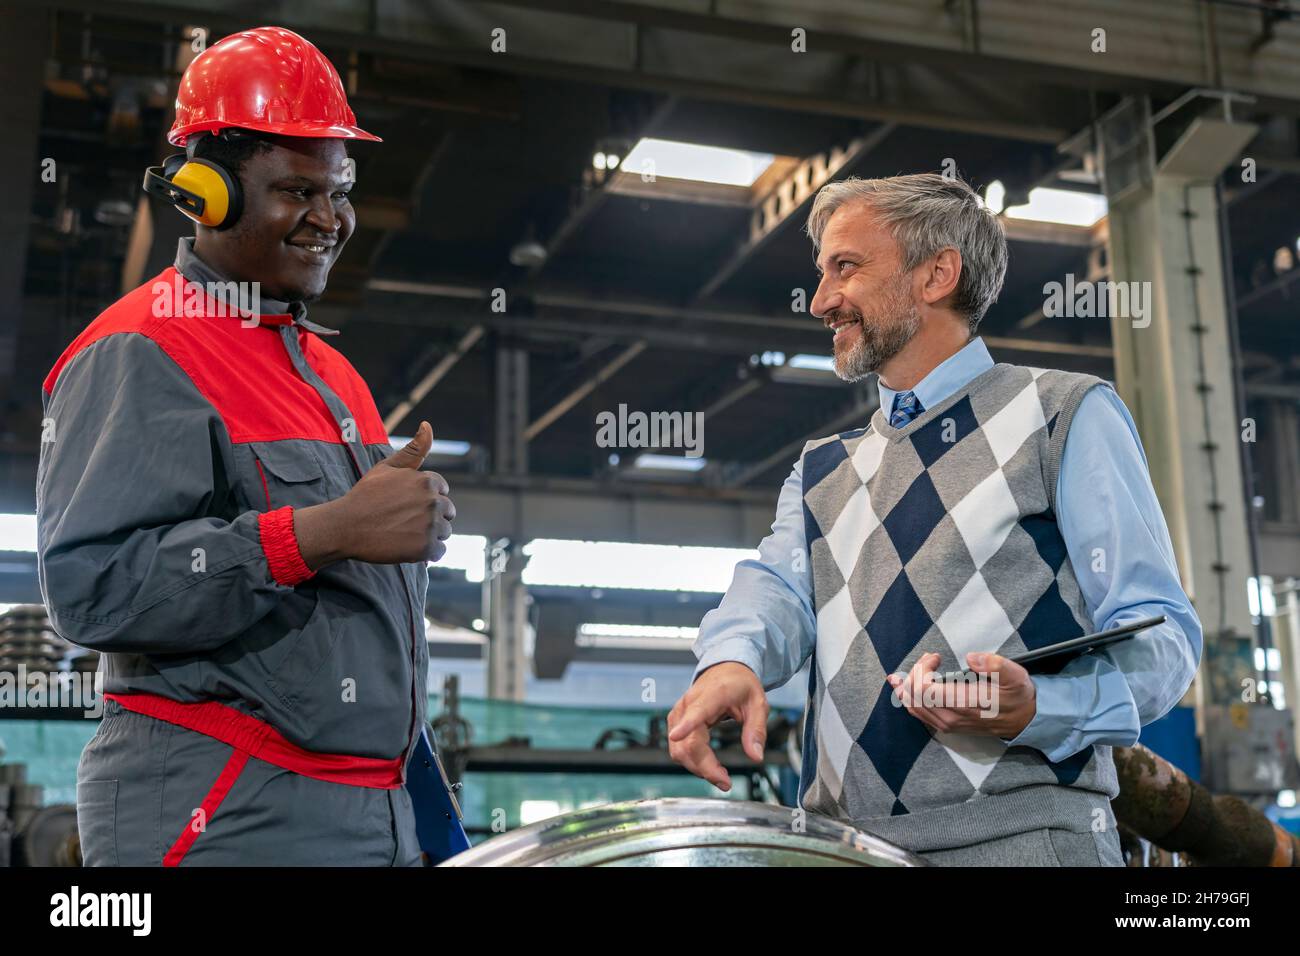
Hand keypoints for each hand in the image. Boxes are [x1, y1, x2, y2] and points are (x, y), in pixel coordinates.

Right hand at [294, 421, 455, 567]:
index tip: (406, 504)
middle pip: (447, 512)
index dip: (424, 498)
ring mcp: (430, 525)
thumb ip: (413, 450)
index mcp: (427, 480)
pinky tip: (408, 547)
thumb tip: (428, 425)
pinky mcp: (425, 548)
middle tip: (404, 521)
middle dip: (431, 516)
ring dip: (430, 535)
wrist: (345, 526)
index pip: (442, 491)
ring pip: (444, 532)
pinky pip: (439, 552)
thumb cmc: (365, 496)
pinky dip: (427, 553)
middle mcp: (432, 501)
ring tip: (405, 534)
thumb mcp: (387, 467)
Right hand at [666, 662, 766, 790]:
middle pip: (688, 742)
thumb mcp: (758, 704)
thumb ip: (756, 731)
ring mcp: (680, 712)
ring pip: (679, 748)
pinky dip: (692, 760)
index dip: (685, 725)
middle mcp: (690, 703)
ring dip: (697, 767)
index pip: (696, 711)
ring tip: (721, 776)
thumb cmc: (741, 684)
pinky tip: (709, 765)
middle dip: (704, 767)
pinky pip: (678, 747)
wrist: (726, 669)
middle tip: (726, 782)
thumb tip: (756, 756)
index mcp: (713, 695)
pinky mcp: (676, 721)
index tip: (677, 735)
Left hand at [887, 651, 1036, 739]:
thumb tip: (971, 658)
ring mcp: (947, 724)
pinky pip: (918, 713)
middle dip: (915, 672)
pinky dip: (909, 697)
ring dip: (909, 684)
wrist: (1024, 720)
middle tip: (930, 658)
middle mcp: (951, 717)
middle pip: (914, 696)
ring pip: (912, 705)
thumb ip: (995, 665)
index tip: (935, 657)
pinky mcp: (945, 726)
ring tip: (917, 666)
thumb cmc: (1017, 695)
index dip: (922, 669)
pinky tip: (906, 685)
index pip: (924, 689)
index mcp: (965, 704)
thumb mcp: (1015, 676)